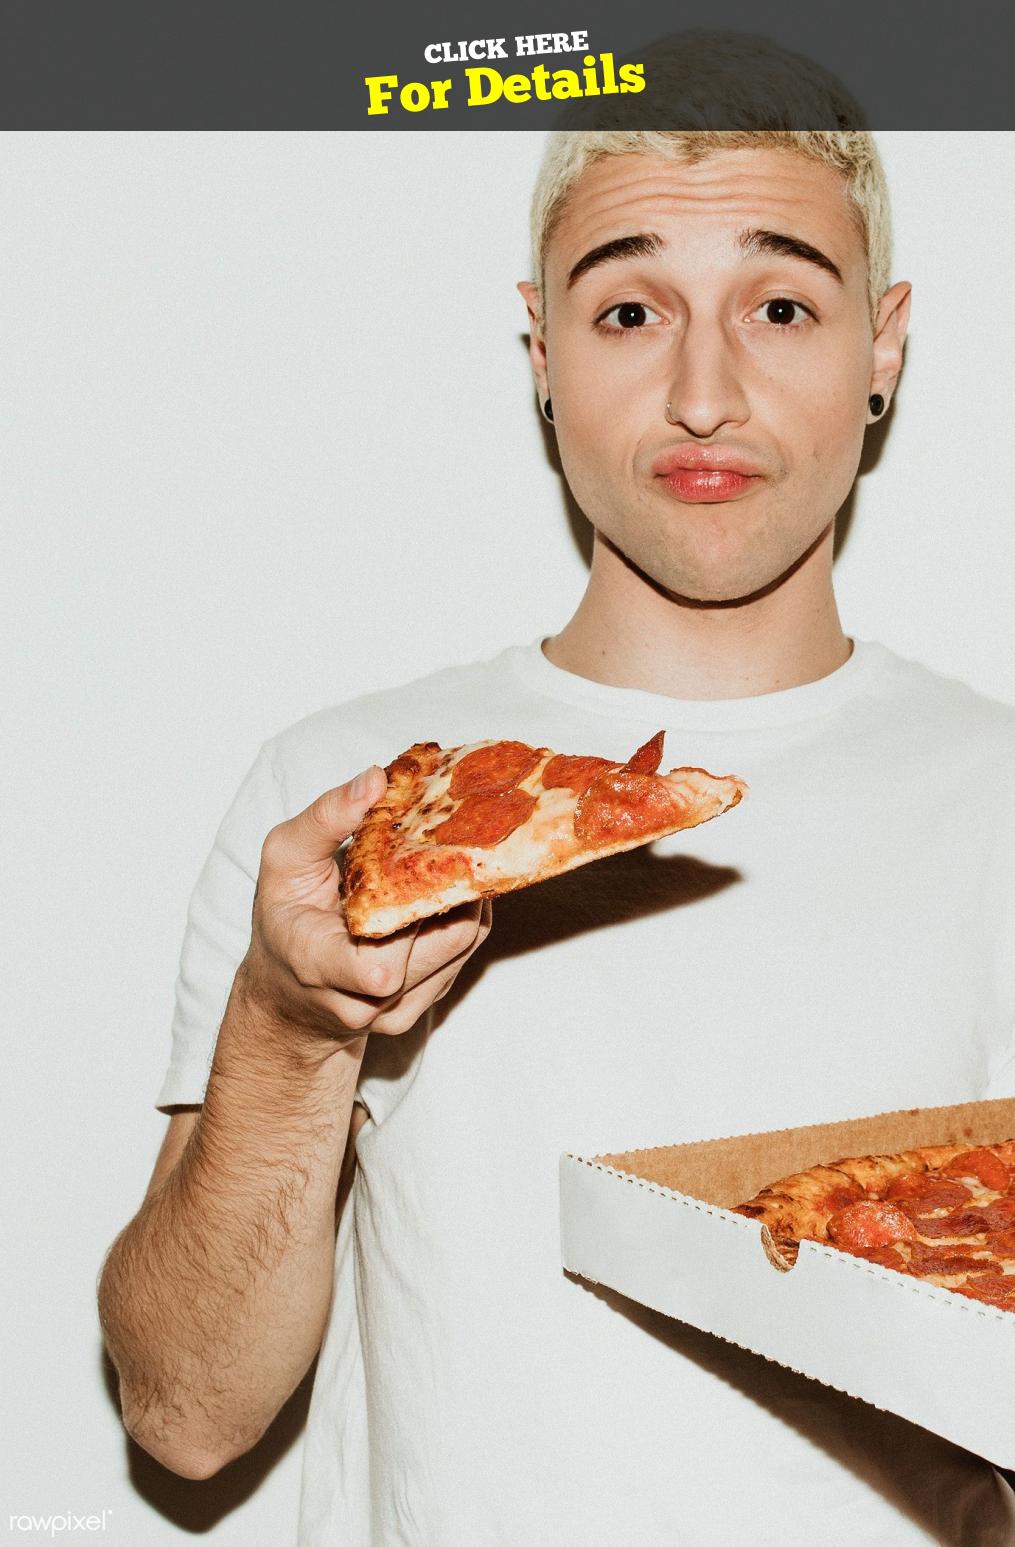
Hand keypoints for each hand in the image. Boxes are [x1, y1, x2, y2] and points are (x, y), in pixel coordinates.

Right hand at [236, 766, 491, 1047]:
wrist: (285, 996)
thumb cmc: (282, 919)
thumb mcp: (283, 859)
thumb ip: (325, 818)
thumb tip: (376, 779)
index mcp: (320, 965)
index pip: (381, 968)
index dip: (419, 917)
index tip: (427, 859)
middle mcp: (363, 1001)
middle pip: (445, 941)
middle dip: (457, 883)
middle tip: (460, 834)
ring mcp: (393, 1014)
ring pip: (463, 945)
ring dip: (466, 895)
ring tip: (455, 854)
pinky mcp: (418, 1010)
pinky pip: (462, 957)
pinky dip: (461, 915)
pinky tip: (445, 886)